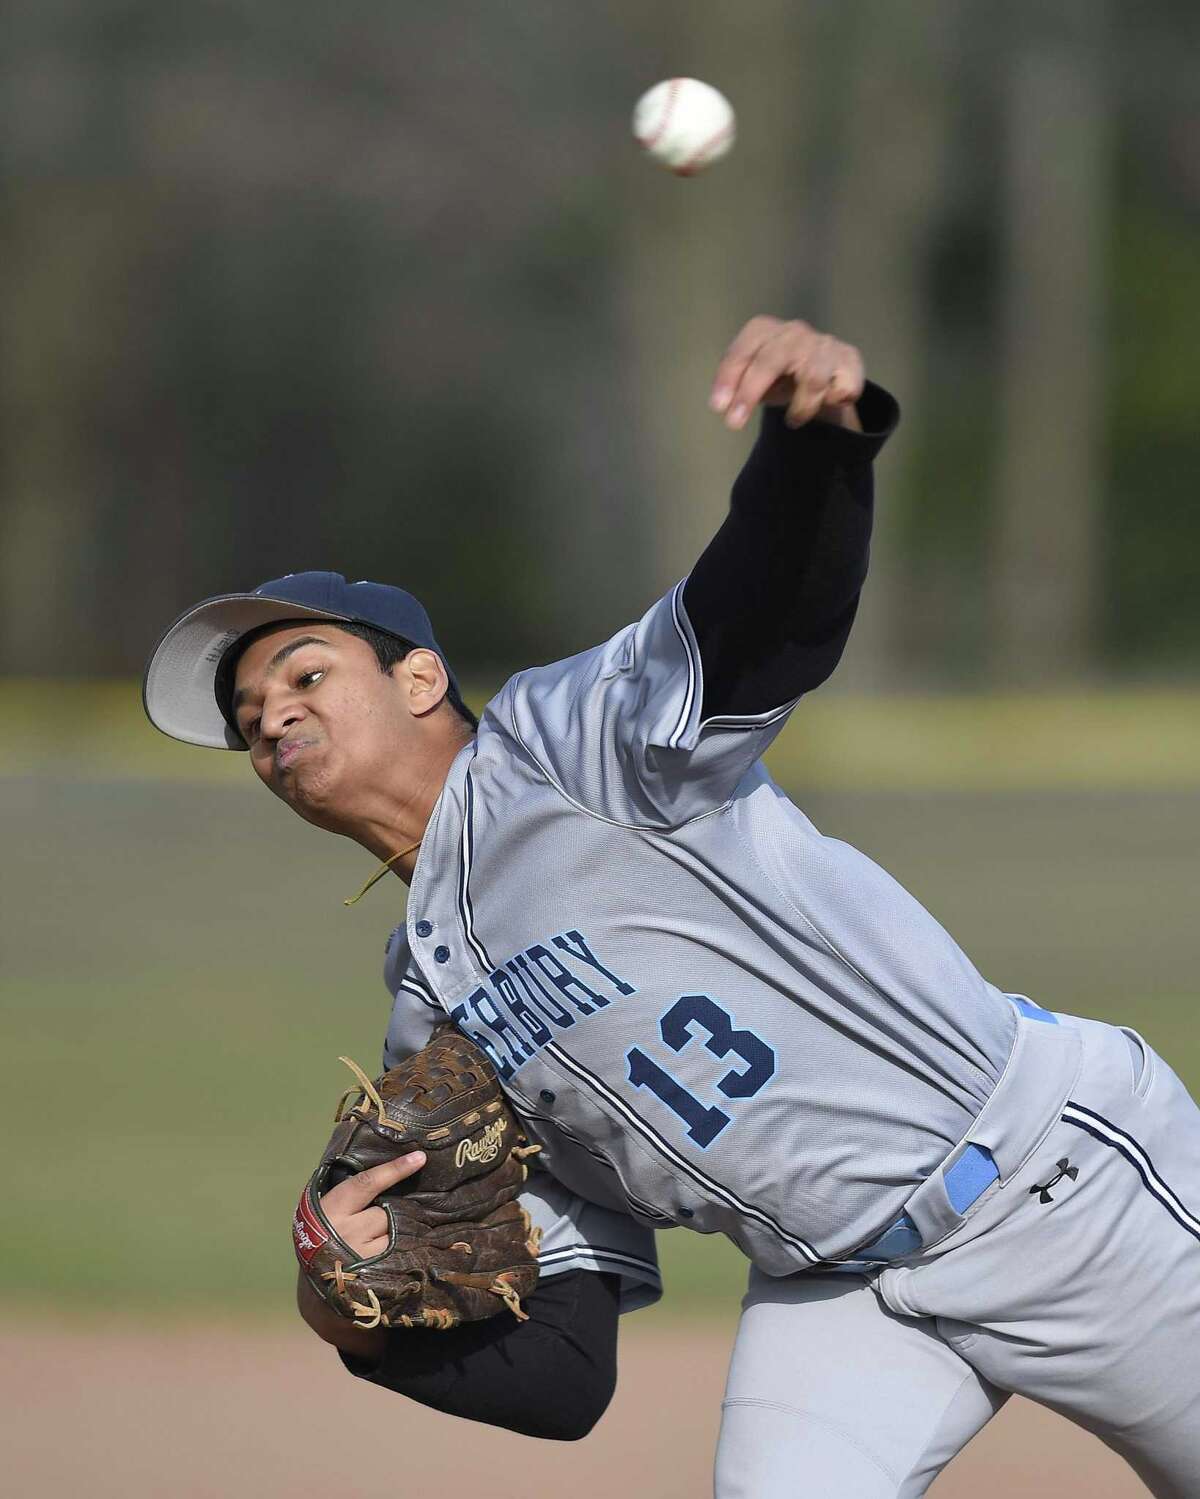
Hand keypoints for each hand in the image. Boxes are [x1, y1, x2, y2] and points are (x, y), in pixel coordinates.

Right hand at [296, 1150, 425, 1358]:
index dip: (394, 1170)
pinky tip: (401, 1255)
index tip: (420, 1158)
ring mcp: (362, 1257)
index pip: (367, 1183)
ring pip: (397, 1235)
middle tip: (390, 1217)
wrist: (314, 1282)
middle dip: (394, 1213)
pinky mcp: (375, 1276)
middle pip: (389, 1212)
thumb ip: (354, 1192)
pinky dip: (403, 1252)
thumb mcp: (329, 1208)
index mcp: (334, 1208)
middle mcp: (348, 1232)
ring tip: (385, 1240)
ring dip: (399, 1234)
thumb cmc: (323, 1233)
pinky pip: (400, 1256)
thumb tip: (389, 1170)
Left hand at [709, 317, 864, 432]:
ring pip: (812, 379)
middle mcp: (794, 331)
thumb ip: (740, 387)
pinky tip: (830, 403)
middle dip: (750, 393)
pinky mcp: (850, 359)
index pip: (743, 349)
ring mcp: (824, 343)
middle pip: (770, 360)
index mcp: (765, 330)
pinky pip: (842, 389)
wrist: (825, 372)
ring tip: (794, 420)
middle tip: (734, 424)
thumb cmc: (780, 376)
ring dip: (801, 408)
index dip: (729, 377)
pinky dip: (834, 402)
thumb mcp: (755, 380)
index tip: (718, 407)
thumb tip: (725, 404)